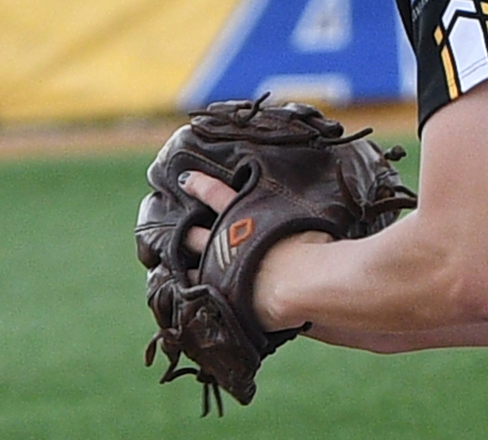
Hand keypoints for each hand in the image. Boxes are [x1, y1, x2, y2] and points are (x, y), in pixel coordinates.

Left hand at [179, 170, 329, 329]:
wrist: (301, 282)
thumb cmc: (312, 246)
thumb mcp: (307, 224)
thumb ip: (298, 224)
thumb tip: (306, 224)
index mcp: (244, 217)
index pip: (216, 195)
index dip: (200, 186)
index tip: (184, 180)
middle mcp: (225, 243)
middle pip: (195, 235)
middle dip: (185, 234)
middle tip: (178, 233)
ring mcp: (219, 273)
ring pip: (191, 271)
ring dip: (184, 271)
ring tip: (176, 274)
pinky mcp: (221, 301)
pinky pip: (201, 302)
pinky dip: (196, 303)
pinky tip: (191, 308)